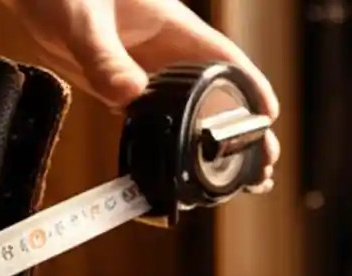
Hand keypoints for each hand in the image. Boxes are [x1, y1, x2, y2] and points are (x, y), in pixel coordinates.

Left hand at [1, 0, 279, 176]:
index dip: (251, 88)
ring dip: (201, 138)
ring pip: (182, 107)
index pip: (224, 59)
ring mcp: (139, 66)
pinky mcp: (113, 80)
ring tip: (222, 179)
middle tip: (259, 167)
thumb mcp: (83, 21)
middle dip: (236, 126)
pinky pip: (145, 114)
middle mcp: (161, 49)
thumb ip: (105, 59)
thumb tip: (130, 98)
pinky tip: (168, 163)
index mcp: (171, 25)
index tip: (268, 120)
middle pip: (212, 91)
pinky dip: (160, 138)